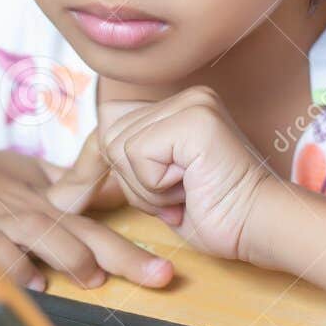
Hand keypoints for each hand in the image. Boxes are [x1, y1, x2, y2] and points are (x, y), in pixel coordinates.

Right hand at [0, 144, 172, 291]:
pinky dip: (9, 266)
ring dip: (68, 255)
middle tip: (158, 276)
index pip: (96, 225)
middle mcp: (26, 211)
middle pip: (81, 233)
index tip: (166, 269)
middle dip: (122, 256)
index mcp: (45, 200)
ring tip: (93, 278)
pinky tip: (27, 284)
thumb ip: (65, 186)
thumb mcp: (25, 171)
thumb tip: (108, 195)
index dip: (131, 247)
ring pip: (39, 235)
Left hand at [47, 87, 273, 262]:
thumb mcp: (155, 188)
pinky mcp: (193, 118)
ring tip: (186, 193)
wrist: (261, 229)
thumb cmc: (218, 215)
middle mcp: (186, 96)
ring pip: (120, 147)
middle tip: (178, 195)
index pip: (110, 125)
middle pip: (110, 137)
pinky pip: (137, 154)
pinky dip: (156, 187)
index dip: (102, 167)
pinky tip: (190, 189)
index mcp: (178, 106)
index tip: (114, 194)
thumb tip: (64, 184)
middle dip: (132, 183)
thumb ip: (123, 168)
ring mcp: (191, 103)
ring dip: (146, 189)